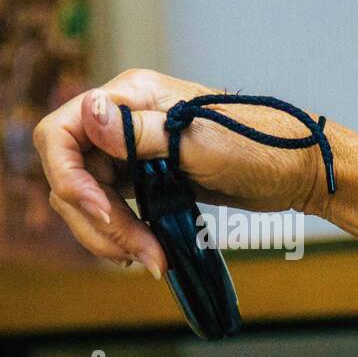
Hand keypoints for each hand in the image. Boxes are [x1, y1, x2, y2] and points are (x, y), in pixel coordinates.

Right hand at [32, 69, 334, 274]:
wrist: (297, 170)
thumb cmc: (258, 145)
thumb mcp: (196, 141)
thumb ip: (138, 132)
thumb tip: (89, 113)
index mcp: (129, 96)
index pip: (60, 133)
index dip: (66, 176)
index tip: (99, 209)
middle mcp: (121, 121)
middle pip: (70, 176)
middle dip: (97, 221)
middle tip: (138, 252)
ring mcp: (131, 152)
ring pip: (88, 200)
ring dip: (109, 236)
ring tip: (150, 261)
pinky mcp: (144, 180)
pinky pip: (113, 211)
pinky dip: (122, 236)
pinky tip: (146, 253)